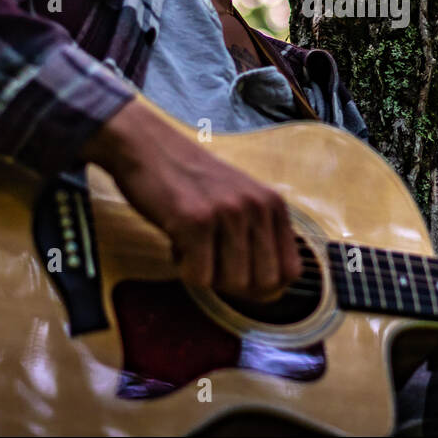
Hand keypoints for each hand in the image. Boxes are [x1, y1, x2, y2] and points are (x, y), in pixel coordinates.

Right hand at [81, 95, 302, 302]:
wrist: (147, 147)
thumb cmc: (190, 179)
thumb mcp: (240, 199)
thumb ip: (259, 234)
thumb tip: (269, 291)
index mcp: (273, 204)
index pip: (290, 271)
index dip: (264, 283)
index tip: (238, 272)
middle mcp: (257, 207)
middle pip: (263, 283)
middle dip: (234, 283)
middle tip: (210, 257)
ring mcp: (228, 213)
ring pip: (232, 284)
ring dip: (206, 273)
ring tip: (192, 243)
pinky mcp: (195, 222)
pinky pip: (199, 277)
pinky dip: (184, 268)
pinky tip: (176, 240)